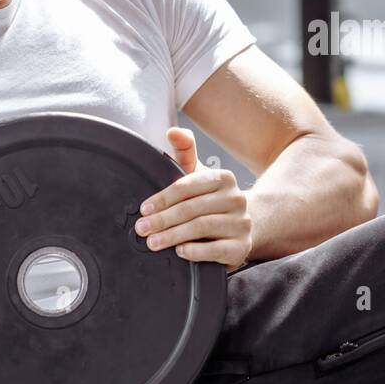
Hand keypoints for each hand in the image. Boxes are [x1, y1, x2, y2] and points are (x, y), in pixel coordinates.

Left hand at [134, 127, 251, 270]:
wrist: (241, 225)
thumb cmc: (211, 199)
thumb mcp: (198, 174)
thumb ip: (184, 151)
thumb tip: (172, 132)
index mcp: (223, 178)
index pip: (188, 186)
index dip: (163, 198)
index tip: (144, 209)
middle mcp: (236, 199)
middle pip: (192, 208)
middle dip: (163, 219)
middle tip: (143, 228)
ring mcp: (242, 223)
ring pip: (202, 228)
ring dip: (173, 236)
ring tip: (153, 242)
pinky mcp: (241, 247)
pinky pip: (216, 250)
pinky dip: (195, 251)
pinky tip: (179, 251)